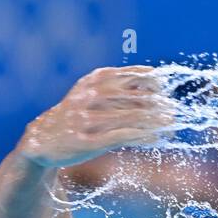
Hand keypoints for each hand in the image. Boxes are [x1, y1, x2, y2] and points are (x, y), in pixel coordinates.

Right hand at [19, 67, 176, 168]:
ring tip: (172, 125)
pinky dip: (142, 137)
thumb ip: (118, 84)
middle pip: (135, 96)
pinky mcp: (87, 141)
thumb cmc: (76, 115)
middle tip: (174, 111)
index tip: (168, 91)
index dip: (154, 83)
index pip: (132, 75)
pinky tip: (157, 139)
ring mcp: (88, 118)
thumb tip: (155, 78)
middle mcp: (90, 95)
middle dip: (158, 104)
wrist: (42, 138)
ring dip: (155, 122)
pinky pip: (122, 136)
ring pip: (131, 117)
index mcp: (94, 79)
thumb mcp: (91, 91)